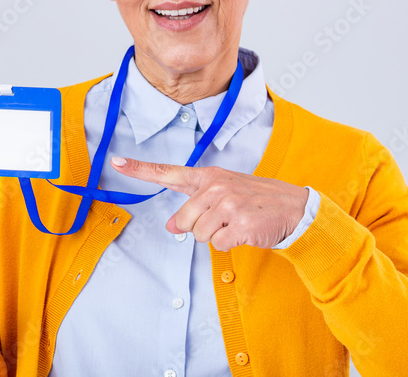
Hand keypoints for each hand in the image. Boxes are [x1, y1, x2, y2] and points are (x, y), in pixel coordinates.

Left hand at [112, 157, 308, 250]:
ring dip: (216, 236)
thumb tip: (172, 227)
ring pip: (198, 235)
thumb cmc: (253, 200)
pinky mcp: (239, 225)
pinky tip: (244, 231)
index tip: (115, 161)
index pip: (166, 172)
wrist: (292, 207)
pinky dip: (230, 244)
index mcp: (207, 176)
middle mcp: (214, 187)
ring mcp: (227, 205)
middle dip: (199, 228)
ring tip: (236, 223)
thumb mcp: (223, 194)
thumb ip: (194, 206)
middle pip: (183, 221)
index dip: (138, 169)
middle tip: (223, 220)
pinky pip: (218, 245)